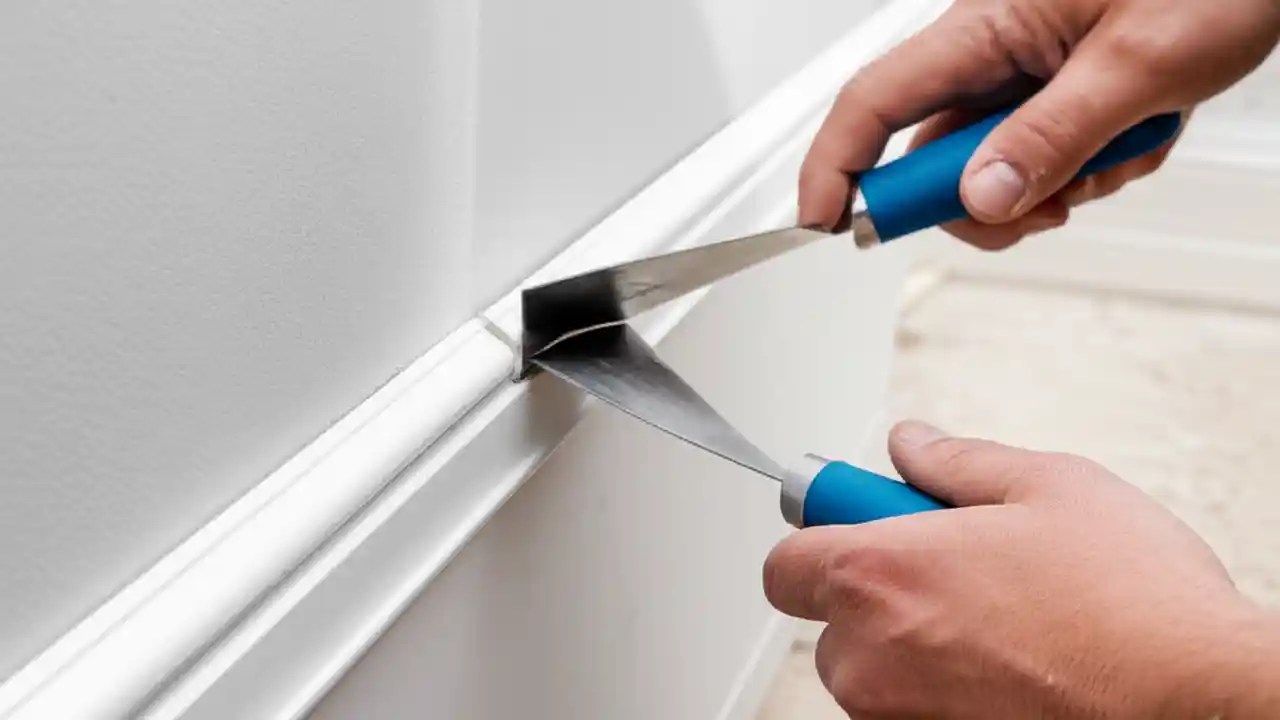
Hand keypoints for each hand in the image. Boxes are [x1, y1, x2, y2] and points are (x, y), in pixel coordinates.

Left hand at [763, 421, 1279, 717]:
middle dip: (881, 594)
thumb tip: (911, 444)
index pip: (783, 565)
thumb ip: (957, 462)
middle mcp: (872, 658)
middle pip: (832, 622)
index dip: (819, 540)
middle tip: (957, 572)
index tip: (855, 527)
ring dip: (914, 648)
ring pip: (874, 676)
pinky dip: (944, 693)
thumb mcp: (1049, 486)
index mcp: (881, 574)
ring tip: (1004, 622)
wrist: (1198, 701)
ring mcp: (899, 718)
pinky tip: (1014, 667)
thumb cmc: (1134, 604)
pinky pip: (911, 713)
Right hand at [799, 0, 1279, 248]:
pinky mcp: (1056, 98)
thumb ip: (1052, 136)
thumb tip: (981, 199)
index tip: (822, 225)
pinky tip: (1137, 134)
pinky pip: (1044, 162)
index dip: (833, 167)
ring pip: (993, 172)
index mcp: (985, 28)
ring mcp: (1024, 80)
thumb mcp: (1139, 63)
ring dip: (1054, 188)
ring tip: (1121, 148)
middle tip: (1042, 209)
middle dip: (982, 202)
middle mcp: (992, 55)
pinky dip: (1090, 171)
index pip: (872, 103)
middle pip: (932, 157)